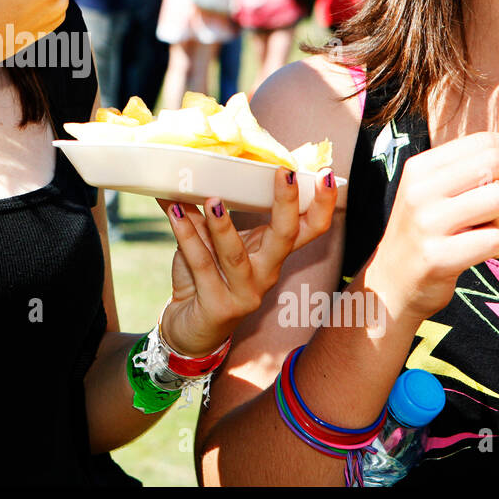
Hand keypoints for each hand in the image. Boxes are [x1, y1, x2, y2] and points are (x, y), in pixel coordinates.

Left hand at [156, 168, 336, 356]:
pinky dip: (186, 236)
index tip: (325, 175)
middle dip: (287, 204)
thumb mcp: (214, 242)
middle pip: (286, 237)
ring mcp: (245, 293)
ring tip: (213, 199)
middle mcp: (266, 273)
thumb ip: (208, 213)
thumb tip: (194, 170)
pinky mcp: (219, 307)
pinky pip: (201, 265)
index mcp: (272, 253)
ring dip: (223, 225)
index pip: (309, 228)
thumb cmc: (206, 279)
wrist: (189, 328)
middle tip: (283, 173)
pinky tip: (173, 212)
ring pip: (236, 255)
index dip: (322, 204)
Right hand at [367, 133, 498, 324]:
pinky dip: (496, 245)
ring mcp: (427, 224)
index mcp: (420, 168)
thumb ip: (479, 173)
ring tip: (487, 226)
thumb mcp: (440, 194)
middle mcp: (420, 190)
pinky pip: (495, 240)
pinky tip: (477, 249)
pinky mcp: (438, 256)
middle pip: (494, 162)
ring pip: (498, 199)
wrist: (391, 282)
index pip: (483, 141)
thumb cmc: (426, 235)